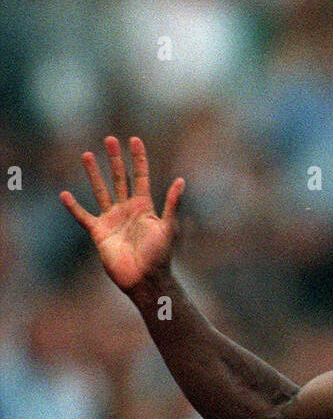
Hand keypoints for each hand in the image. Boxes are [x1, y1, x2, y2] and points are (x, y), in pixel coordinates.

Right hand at [60, 136, 184, 295]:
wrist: (145, 280)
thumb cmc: (160, 257)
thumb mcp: (170, 228)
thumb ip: (173, 204)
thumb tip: (181, 180)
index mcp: (145, 206)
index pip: (141, 176)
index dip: (138, 159)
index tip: (134, 139)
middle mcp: (127, 209)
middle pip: (120, 178)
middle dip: (115, 159)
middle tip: (110, 139)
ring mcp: (112, 219)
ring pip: (101, 191)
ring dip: (94, 173)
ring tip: (88, 154)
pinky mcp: (99, 232)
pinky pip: (83, 216)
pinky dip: (73, 207)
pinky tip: (65, 195)